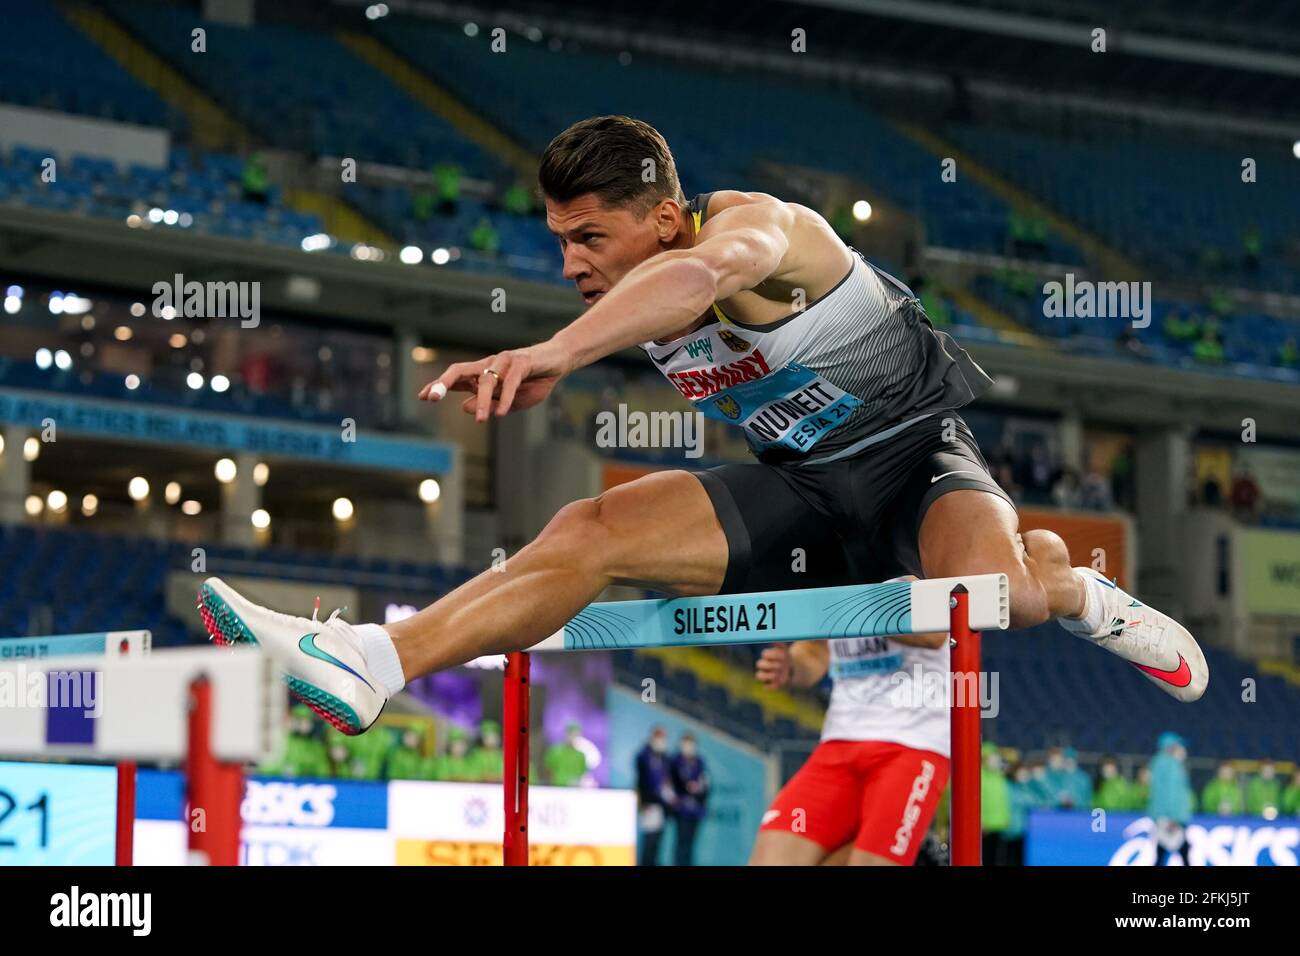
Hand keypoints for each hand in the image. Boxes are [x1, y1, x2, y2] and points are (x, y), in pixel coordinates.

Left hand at [418, 340, 571, 421]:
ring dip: (483, 401)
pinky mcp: (522, 362)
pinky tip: (502, 412)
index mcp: (483, 373)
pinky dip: (506, 397)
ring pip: (487, 380)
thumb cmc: (533, 381)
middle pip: (460, 370)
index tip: (422, 397)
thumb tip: (464, 407)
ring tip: (482, 420)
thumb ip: (488, 404)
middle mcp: (489, 364)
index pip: (456, 378)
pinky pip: (511, 381)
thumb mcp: (509, 401)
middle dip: (444, 383)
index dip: (439, 386)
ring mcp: (505, 362)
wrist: (558, 361)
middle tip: (431, 397)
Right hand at [755, 644, 793, 688]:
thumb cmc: (788, 658)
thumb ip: (780, 646)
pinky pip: (765, 687)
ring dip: (768, 675)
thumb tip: (775, 641)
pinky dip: (771, 685)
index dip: (773, 655)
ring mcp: (767, 675)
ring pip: (758, 675)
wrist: (794, 669)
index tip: (784, 656)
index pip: (765, 654)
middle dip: (770, 664)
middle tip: (781, 666)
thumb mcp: (786, 651)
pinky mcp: (771, 684)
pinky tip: (780, 682)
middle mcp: (765, 665)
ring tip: (778, 675)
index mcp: (768, 656)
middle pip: (759, 664)